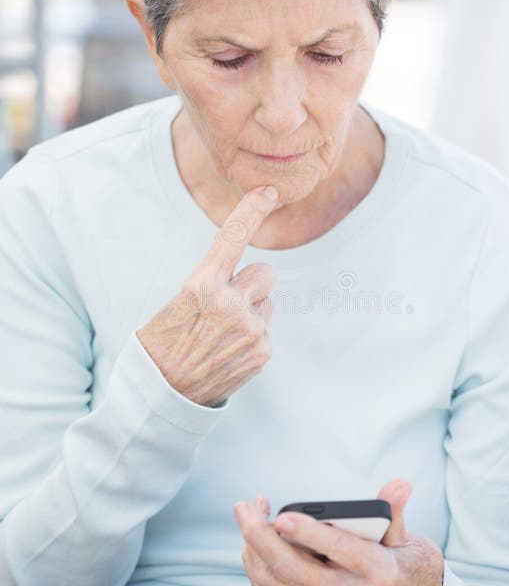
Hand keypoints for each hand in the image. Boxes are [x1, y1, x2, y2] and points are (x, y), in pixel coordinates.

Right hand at [136, 185, 278, 406]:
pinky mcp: (263, 350)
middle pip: (264, 274)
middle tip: (225, 306)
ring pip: (266, 305)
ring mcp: (251, 328)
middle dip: (251, 285)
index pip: (232, 239)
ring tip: (221, 336)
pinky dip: (251, 340)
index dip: (250, 212)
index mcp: (202, 284)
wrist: (163, 393)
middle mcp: (231, 303)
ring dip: (251, 313)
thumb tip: (247, 281)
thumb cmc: (163, 344)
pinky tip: (228, 352)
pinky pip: (266, 331)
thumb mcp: (178, 303)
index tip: (268, 192)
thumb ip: (212, 285)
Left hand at [234, 480, 444, 585]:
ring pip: (274, 580)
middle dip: (261, 537)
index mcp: (374, 570)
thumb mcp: (407, 538)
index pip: (336, 551)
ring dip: (253, 546)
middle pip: (292, 568)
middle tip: (244, 507)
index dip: (308, 534)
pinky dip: (255, 562)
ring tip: (251, 512)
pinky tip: (255, 537)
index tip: (283, 516)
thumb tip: (400, 485)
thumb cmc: (405, 564)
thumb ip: (395, 510)